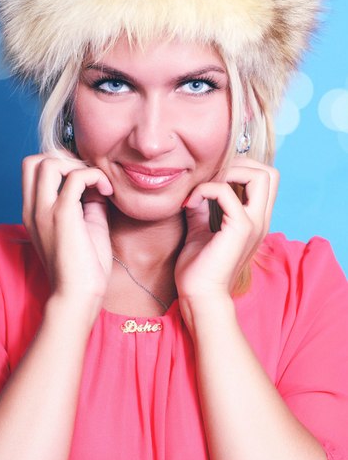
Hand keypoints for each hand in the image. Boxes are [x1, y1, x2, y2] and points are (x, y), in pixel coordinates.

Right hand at [22, 152, 113, 303]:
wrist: (78, 295)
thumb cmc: (84, 267)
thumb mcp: (85, 225)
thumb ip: (88, 202)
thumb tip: (99, 182)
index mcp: (34, 212)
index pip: (33, 171)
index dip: (61, 166)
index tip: (86, 181)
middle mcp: (33, 209)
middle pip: (33, 161)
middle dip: (64, 159)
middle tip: (87, 178)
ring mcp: (44, 211)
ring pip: (48, 162)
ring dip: (77, 165)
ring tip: (97, 184)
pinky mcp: (62, 215)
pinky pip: (76, 177)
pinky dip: (95, 176)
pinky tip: (108, 191)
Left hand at [175, 157, 278, 300]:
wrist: (199, 295)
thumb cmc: (198, 267)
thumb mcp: (201, 228)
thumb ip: (204, 206)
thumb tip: (197, 187)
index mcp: (254, 220)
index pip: (265, 180)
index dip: (240, 169)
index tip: (211, 179)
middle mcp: (260, 220)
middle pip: (269, 173)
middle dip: (239, 164)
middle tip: (211, 177)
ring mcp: (254, 224)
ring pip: (260, 176)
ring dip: (228, 172)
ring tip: (203, 187)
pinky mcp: (240, 229)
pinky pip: (227, 192)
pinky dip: (206, 189)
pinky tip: (190, 203)